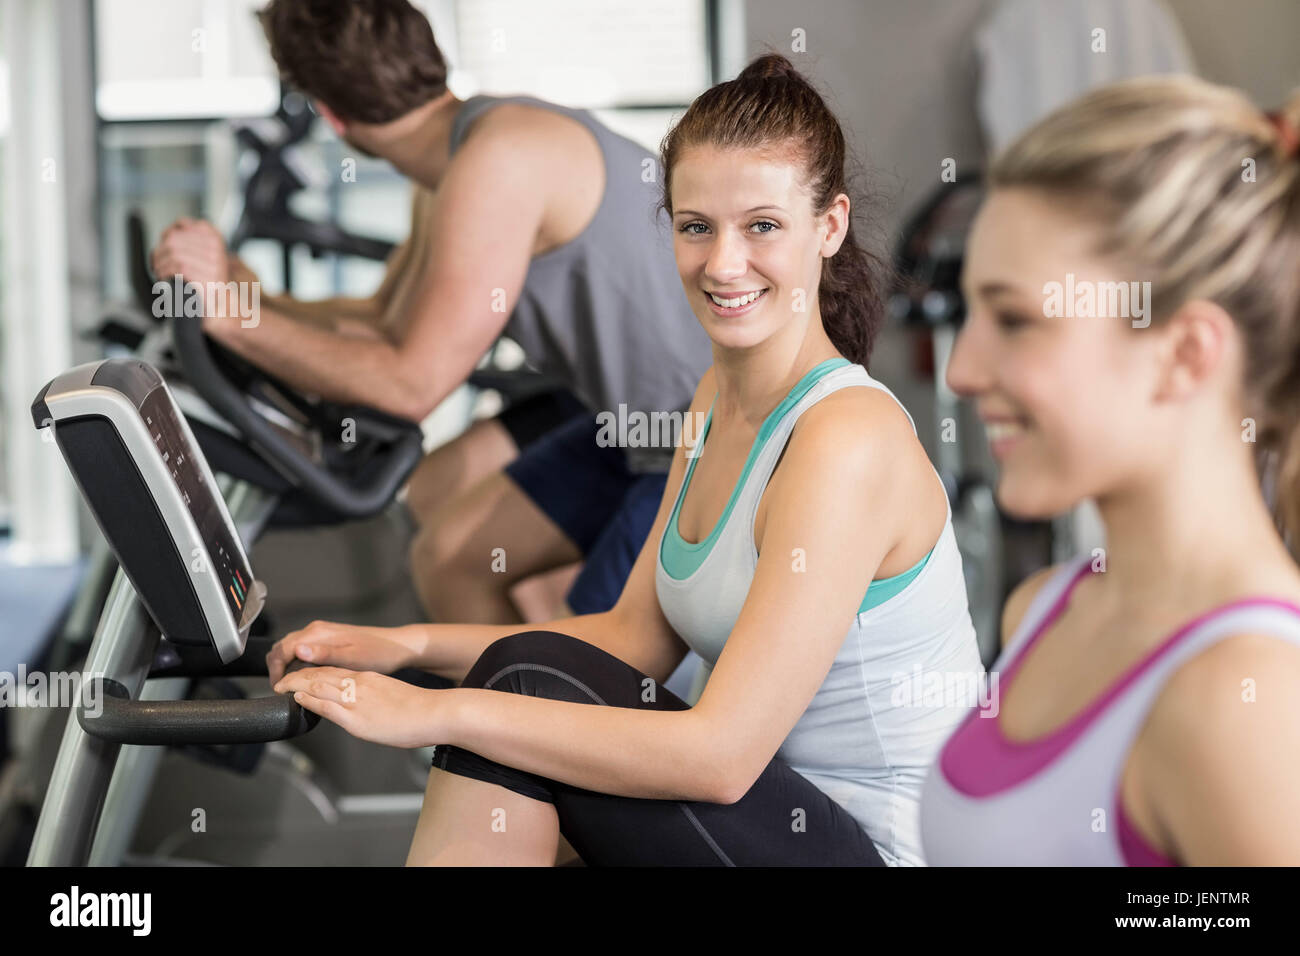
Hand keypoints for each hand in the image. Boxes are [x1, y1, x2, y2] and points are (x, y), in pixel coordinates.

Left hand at [150, 218, 234, 329]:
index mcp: (216, 240)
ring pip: (174, 253)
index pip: (184, 225)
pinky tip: (164, 278)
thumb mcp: (204, 254)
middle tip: (157, 261)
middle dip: (160, 251)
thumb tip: (178, 225)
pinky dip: (166, 273)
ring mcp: (213, 266)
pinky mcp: (207, 279)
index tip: (163, 244)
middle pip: (175, 239)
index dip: (168, 233)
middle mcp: (216, 251)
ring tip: (160, 271)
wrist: (222, 307)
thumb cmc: (208, 282)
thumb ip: (193, 237)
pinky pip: (179, 268)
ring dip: (161, 263)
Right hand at [266, 620, 424, 685]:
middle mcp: (317, 630)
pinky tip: (305, 676)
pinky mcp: (328, 640)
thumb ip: (324, 655)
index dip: (275, 671)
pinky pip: (303, 650)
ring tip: (292, 686)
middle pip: (282, 647)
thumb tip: (298, 652)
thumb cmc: (378, 653)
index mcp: (318, 633)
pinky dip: (297, 662)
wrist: (397, 647)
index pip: (282, 650)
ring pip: (291, 649)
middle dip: (277, 668)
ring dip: (286, 665)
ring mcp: (322, 634)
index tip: (279, 689)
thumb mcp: (351, 658)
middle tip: (283, 690)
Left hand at [273, 666, 446, 747]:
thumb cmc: (420, 709)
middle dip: (297, 677)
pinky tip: (297, 699)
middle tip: (281, 681)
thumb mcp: (391, 695)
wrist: (435, 712)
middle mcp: (359, 685)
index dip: (311, 673)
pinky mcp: (356, 718)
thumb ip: (372, 697)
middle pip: (320, 675)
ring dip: (296, 686)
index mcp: (367, 679)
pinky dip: (308, 700)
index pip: (332, 671)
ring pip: (318, 686)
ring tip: (281, 687)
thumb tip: (363, 706)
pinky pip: (326, 705)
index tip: (298, 677)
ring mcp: (356, 700)